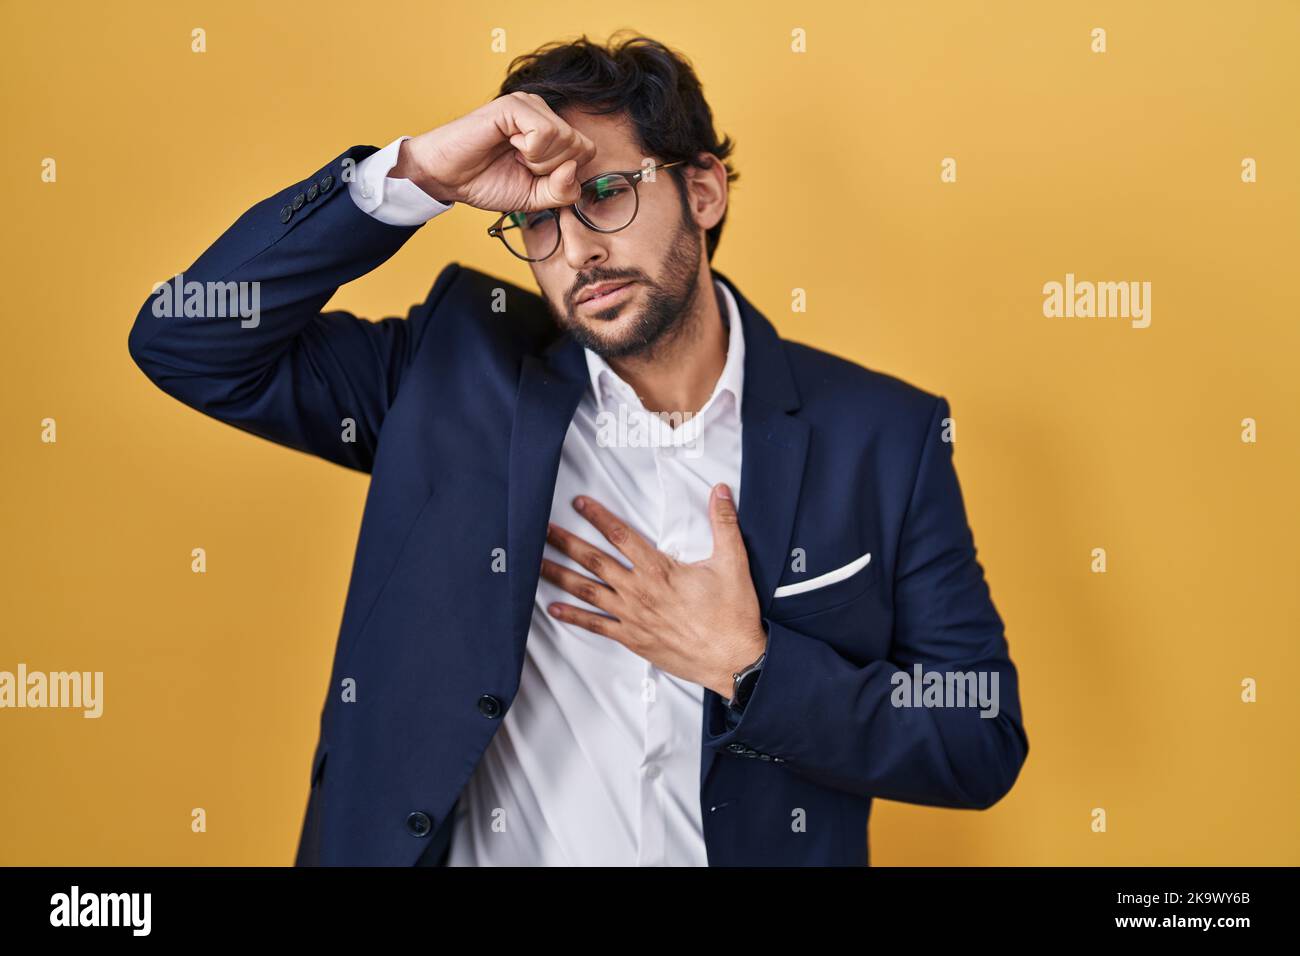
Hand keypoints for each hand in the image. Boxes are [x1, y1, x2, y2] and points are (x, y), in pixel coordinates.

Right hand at [392, 92, 597, 210]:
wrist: (447, 178)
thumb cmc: (487, 182)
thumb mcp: (535, 198)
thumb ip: (562, 191)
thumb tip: (573, 168)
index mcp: (551, 131)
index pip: (587, 152)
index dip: (563, 175)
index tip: (533, 175)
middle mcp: (543, 112)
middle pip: (580, 146)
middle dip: (552, 169)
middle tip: (520, 165)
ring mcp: (529, 105)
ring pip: (565, 138)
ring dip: (539, 160)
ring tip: (512, 154)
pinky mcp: (514, 105)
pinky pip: (546, 132)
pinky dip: (530, 150)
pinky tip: (509, 144)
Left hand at [539, 485, 766, 698]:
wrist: (733, 660)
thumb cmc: (732, 615)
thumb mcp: (733, 562)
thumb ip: (724, 523)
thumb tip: (719, 491)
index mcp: (660, 571)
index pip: (622, 535)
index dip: (598, 516)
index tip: (580, 504)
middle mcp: (639, 592)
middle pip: (594, 561)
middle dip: (566, 543)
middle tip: (542, 530)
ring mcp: (633, 617)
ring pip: (588, 591)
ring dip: (560, 575)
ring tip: (536, 563)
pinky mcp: (633, 638)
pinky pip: (596, 626)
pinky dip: (573, 617)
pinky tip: (554, 609)